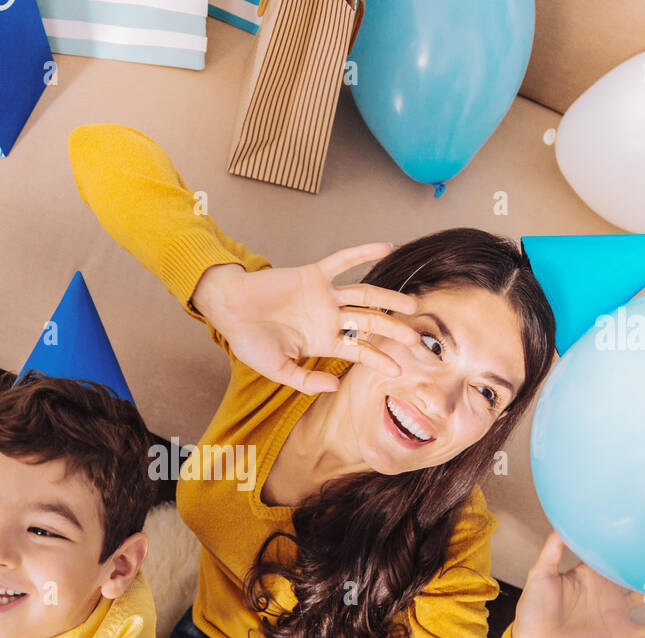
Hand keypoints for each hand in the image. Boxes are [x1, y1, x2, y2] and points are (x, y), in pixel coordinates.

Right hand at [197, 241, 423, 393]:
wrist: (228, 309)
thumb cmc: (248, 341)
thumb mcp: (277, 370)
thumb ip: (305, 380)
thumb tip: (336, 385)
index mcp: (322, 341)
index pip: (358, 350)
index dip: (378, 360)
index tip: (398, 370)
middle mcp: (328, 318)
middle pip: (369, 322)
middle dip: (393, 330)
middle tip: (416, 338)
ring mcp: (323, 296)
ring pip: (364, 295)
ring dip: (388, 299)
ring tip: (412, 305)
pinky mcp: (313, 275)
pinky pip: (343, 261)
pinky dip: (363, 252)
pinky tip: (386, 246)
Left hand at [512, 531, 644, 637]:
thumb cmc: (533, 610)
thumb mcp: (540, 575)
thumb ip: (553, 550)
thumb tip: (561, 523)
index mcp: (589, 572)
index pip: (611, 551)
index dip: (625, 539)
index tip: (644, 521)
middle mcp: (606, 588)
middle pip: (633, 570)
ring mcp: (615, 610)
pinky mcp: (620, 631)